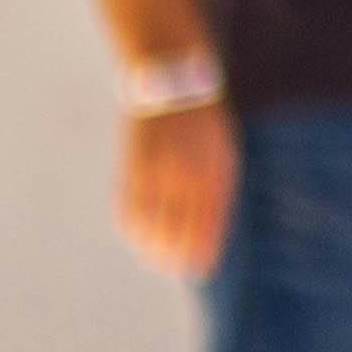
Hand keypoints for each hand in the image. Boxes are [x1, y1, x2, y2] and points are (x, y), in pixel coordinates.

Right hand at [121, 104, 235, 283]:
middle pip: (178, 233)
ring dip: (152, 249)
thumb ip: (216, 190)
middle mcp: (186, 177)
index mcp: (214, 172)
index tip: (199, 270)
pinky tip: (138, 238)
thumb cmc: (204, 123)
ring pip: (150, 227)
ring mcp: (157, 174)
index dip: (202, 252)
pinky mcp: (133, 169)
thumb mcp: (221, 153)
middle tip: (176, 270)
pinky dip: (134, 230)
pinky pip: (129, 211)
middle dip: (177, 258)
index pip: (208, 226)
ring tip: (156, 260)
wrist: (171, 81)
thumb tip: (206, 232)